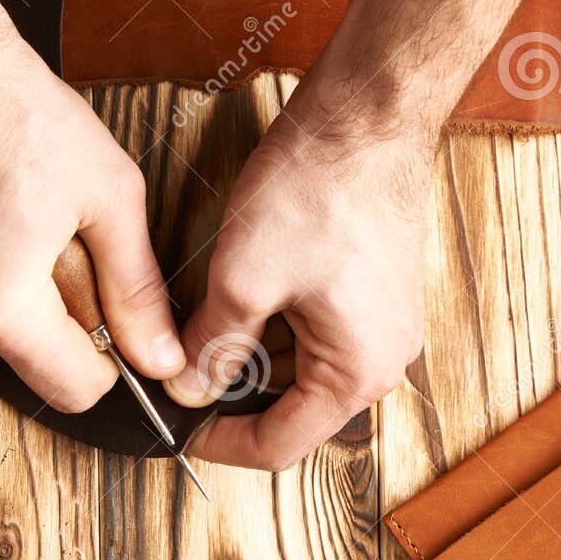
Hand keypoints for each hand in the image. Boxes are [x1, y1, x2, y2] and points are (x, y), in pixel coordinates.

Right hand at [0, 0, 181, 413]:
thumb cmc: (14, 112)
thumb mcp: (107, 196)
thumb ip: (136, 289)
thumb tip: (164, 359)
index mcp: (0, 306)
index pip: (74, 391)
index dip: (109, 363)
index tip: (115, 315)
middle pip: (34, 356)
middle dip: (63, 311)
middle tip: (62, 233)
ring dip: (22, 286)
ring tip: (20, 212)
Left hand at [167, 93, 430, 469]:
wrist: (369, 114)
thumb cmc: (320, 190)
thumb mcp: (243, 280)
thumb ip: (211, 348)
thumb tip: (186, 387)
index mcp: (357, 375)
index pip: (277, 445)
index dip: (218, 443)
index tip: (178, 428)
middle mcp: (382, 360)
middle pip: (291, 409)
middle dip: (231, 395)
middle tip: (179, 374)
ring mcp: (383, 326)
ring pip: (299, 369)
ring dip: (250, 356)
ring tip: (204, 325)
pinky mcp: (374, 293)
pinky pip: (316, 332)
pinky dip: (274, 326)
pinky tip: (239, 296)